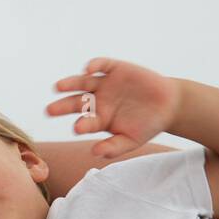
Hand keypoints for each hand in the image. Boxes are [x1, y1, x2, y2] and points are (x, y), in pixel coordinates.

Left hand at [46, 57, 182, 158]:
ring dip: (70, 83)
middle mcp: (98, 100)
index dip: (81, 125)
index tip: (77, 128)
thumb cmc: (148, 125)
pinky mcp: (116, 68)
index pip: (85, 122)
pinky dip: (95, 65)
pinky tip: (88, 69)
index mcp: (99, 118)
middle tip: (50, 111)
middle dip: (62, 106)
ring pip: (83, 83)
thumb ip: (114, 147)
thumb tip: (95, 153)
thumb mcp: (132, 140)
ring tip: (59, 86)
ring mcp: (105, 83)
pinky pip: (102, 65)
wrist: (168, 104)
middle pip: (76, 102)